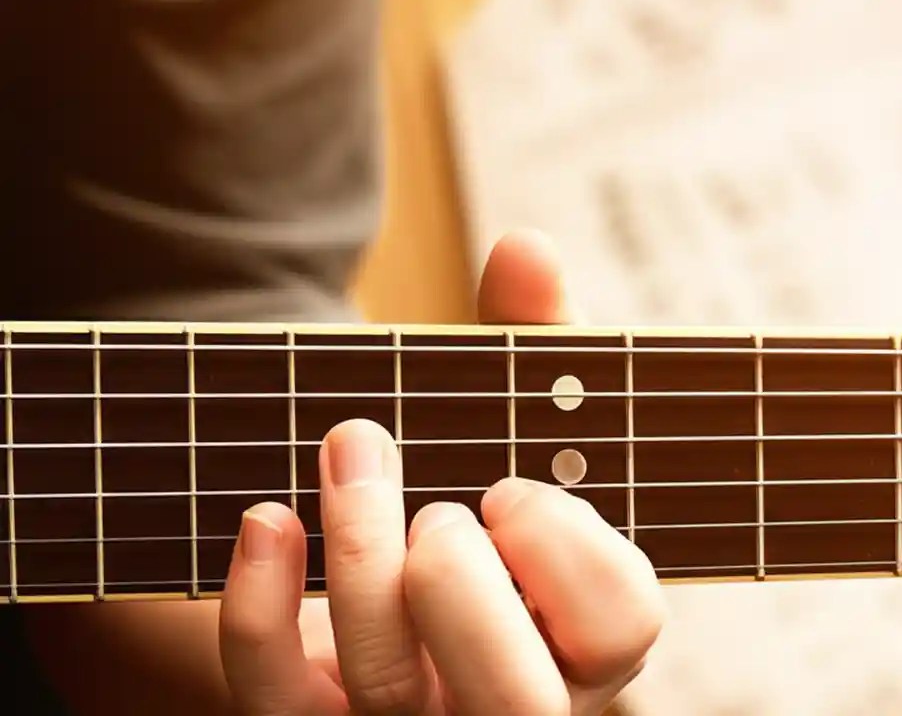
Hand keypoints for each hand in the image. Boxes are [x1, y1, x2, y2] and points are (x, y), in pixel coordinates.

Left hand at [217, 231, 665, 714]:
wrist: (384, 554)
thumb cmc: (475, 489)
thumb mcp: (516, 419)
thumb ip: (536, 341)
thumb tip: (527, 250)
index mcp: (586, 632)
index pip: (621, 629)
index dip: (570, 557)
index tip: (511, 484)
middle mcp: (512, 694)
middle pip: (516, 700)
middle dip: (465, 589)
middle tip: (441, 511)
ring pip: (391, 688)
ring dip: (360, 554)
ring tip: (352, 450)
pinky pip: (279, 702)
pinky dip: (260, 608)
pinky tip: (267, 518)